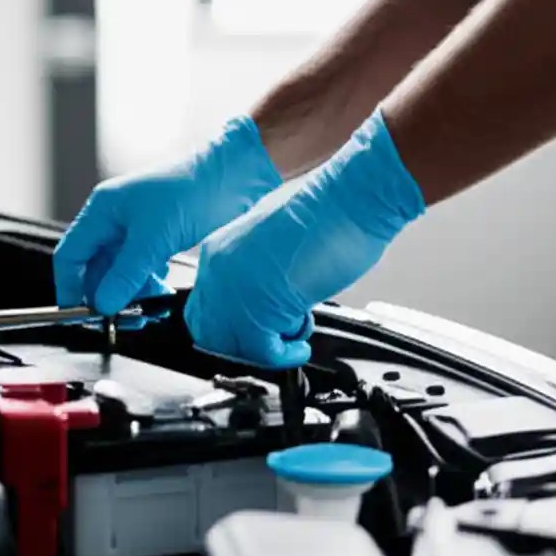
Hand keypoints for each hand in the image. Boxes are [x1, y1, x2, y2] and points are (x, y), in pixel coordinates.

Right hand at [53, 116, 282, 314]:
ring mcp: (135, 230)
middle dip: (106, 295)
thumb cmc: (191, 191)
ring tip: (147, 308)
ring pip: (119, 273)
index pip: (70, 256)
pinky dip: (147, 285)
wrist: (234, 176)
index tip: (79, 315)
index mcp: (102, 210)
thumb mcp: (153, 239)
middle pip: (94, 269)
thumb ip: (125, 275)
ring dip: (130, 294)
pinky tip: (161, 293)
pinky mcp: (157, 239)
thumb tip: (102, 305)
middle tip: (119, 319)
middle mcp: (114, 220)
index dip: (69, 287)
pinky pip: (140, 270)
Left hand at [184, 112, 424, 367]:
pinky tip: (300, 346)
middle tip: (275, 337)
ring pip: (232, 344)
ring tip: (295, 332)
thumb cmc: (327, 212)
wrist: (350, 198)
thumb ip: (260, 271)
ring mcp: (234, 291)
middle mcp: (219, 270)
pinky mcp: (260, 310)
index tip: (259, 327)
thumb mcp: (278, 242)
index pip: (205, 304)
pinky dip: (283, 356)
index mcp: (220, 250)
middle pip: (208, 330)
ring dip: (266, 348)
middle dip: (243, 342)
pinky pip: (261, 352)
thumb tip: (267, 298)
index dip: (231, 324)